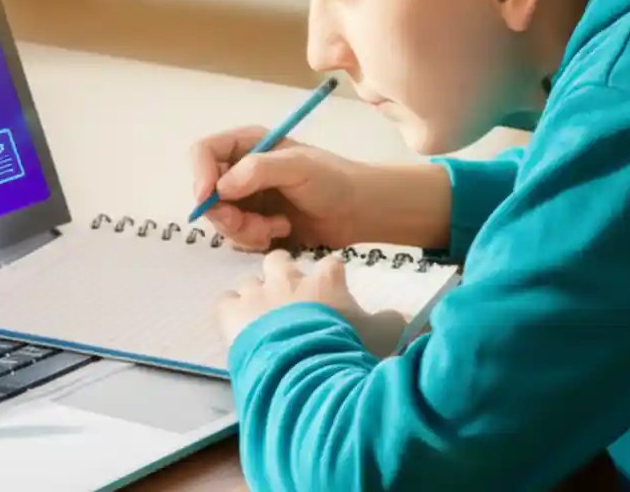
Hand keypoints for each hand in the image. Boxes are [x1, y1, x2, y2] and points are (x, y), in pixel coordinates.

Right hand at [189, 126, 363, 250]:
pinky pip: (235, 237)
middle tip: (254, 225)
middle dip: (227, 213)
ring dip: (245, 229)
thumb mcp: (298, 167)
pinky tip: (281, 233)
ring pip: (220, 219)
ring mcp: (245, 199)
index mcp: (246, 145)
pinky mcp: (253, 224)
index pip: (204, 152)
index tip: (207, 198)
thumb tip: (221, 188)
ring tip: (278, 227)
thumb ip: (258, 170)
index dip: (199, 174)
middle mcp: (240, 170)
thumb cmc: (333, 181)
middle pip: (207, 192)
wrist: (358, 212)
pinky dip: (254, 240)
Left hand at [216, 250, 407, 358]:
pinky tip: (237, 324)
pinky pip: (225, 301)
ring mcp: (258, 294)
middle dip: (283, 272)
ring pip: (250, 280)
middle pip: (280, 260)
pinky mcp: (232, 313)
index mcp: (326, 280)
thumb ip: (392, 319)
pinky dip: (231, 311)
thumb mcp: (384, 334)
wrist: (309, 370)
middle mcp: (289, 279)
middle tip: (289, 296)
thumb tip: (404, 314)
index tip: (333, 290)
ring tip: (262, 317)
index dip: (331, 277)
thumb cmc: (348, 349)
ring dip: (256, 295)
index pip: (331, 265)